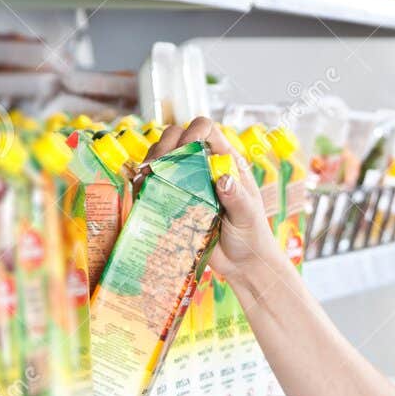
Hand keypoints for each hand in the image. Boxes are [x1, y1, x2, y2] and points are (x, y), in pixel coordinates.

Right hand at [144, 117, 287, 289]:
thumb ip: (238, 197)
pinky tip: (142, 188)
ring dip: (151, 161)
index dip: (194, 131)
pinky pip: (153, 185)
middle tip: (158, 163)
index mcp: (225, 162)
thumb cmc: (252, 235)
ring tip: (147, 175)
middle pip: (177, 138)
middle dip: (165, 145)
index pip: (207, 130)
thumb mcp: (248, 215)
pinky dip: (144, 183)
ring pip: (161, 158)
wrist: (241, 264)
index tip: (187, 146)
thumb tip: (224, 179)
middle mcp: (202, 167)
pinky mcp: (172, 201)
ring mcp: (185, 184)